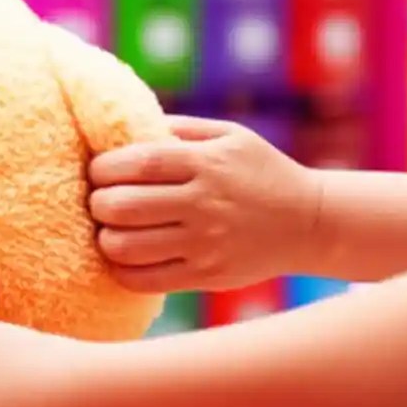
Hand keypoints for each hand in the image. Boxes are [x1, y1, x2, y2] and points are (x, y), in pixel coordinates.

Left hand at [88, 115, 322, 291]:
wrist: (309, 222)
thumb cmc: (260, 172)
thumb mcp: (229, 136)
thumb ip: (178, 129)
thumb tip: (123, 126)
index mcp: (206, 163)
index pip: (136, 163)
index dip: (103, 168)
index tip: (97, 172)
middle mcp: (204, 203)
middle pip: (123, 206)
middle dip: (98, 204)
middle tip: (100, 202)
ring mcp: (205, 243)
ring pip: (127, 247)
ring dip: (105, 239)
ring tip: (109, 231)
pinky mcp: (206, 275)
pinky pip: (145, 280)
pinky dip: (121, 270)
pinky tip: (123, 258)